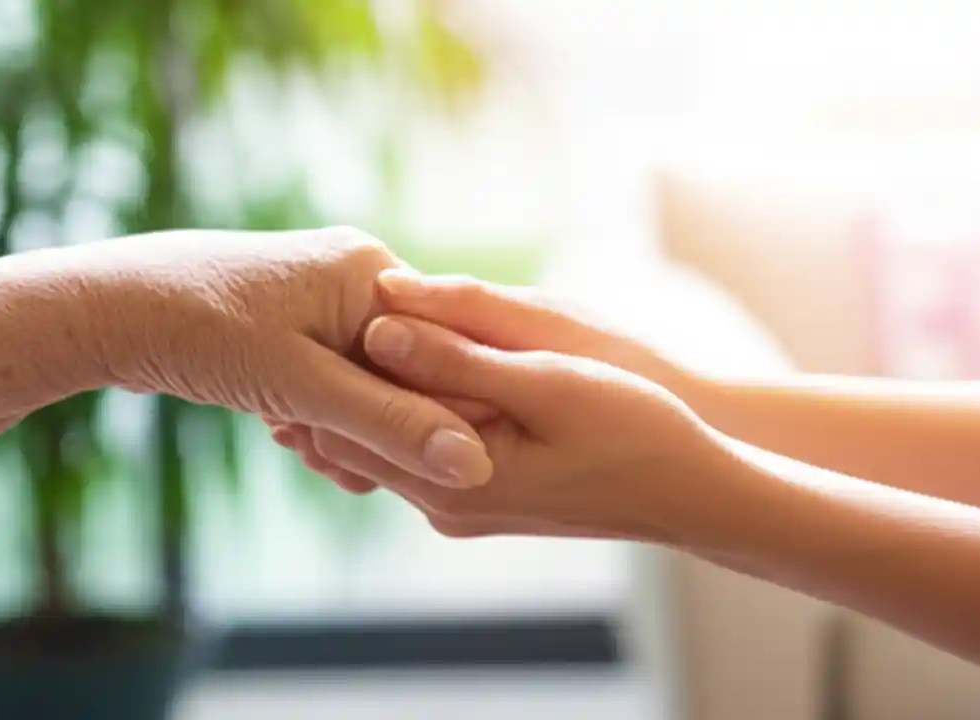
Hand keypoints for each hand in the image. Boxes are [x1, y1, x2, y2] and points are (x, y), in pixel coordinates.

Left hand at [75, 227, 492, 487]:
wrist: (108, 309)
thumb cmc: (201, 331)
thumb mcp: (302, 389)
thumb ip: (389, 426)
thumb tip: (474, 467)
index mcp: (372, 271)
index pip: (445, 353)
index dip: (435, 417)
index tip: (412, 465)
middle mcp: (355, 275)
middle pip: (408, 372)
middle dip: (378, 428)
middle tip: (336, 464)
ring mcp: (323, 298)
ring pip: (368, 384)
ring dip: (344, 429)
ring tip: (301, 448)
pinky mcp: (294, 323)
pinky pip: (334, 379)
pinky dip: (320, 416)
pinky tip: (292, 439)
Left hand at [270, 270, 700, 493]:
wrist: (694, 491)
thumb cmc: (634, 428)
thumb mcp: (544, 380)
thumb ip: (457, 357)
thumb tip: (379, 328)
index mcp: (453, 478)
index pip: (357, 420)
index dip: (320, 364)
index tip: (288, 313)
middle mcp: (446, 504)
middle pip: (360, 436)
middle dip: (327, 381)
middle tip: (285, 323)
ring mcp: (463, 506)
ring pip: (385, 443)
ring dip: (361, 394)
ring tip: (322, 337)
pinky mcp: (482, 497)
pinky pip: (417, 451)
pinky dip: (399, 411)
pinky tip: (386, 370)